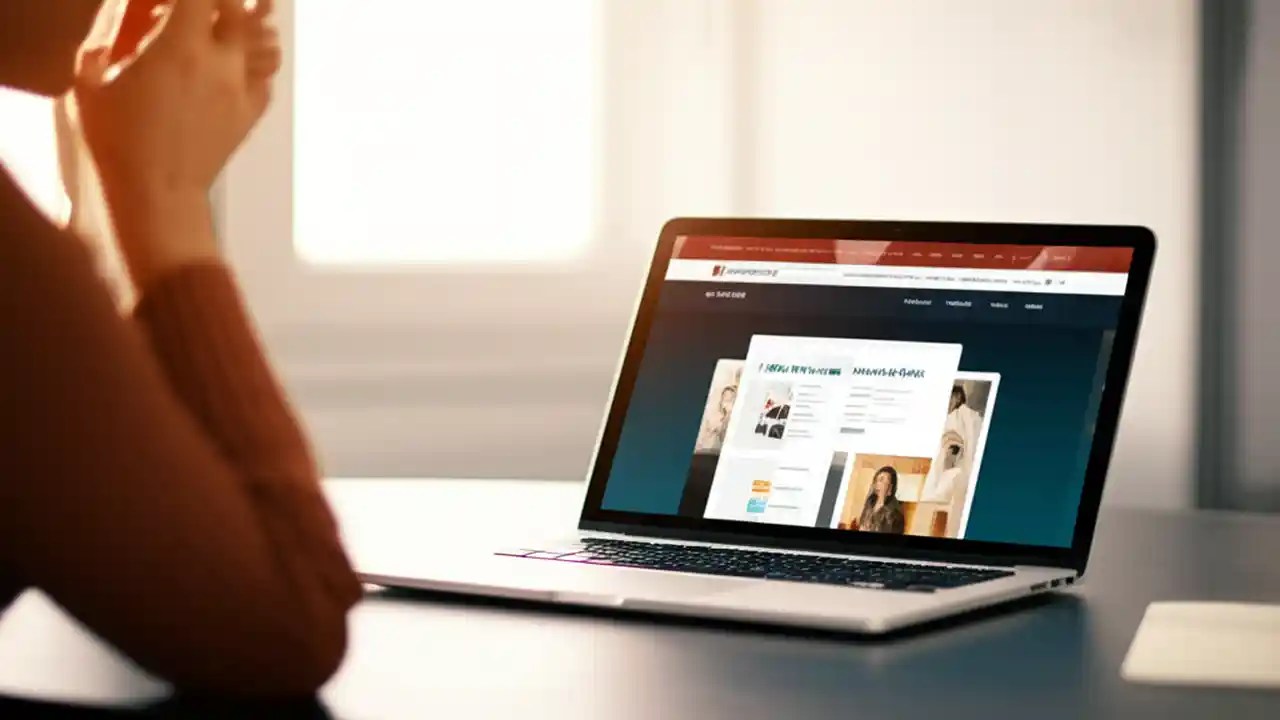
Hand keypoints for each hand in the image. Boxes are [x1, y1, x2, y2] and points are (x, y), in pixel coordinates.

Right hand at [77, 0, 279, 194]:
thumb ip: (107, 36)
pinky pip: (265, 78)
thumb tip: (121, 10)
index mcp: (180, 47)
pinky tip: (240, 65)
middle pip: (239, 9)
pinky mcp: (251, 116)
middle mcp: (221, 64)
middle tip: (202, 6)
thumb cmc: (117, 142)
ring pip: (264, 42)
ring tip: (229, 27)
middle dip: (221, 1)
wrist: (158, 196)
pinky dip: (256, 64)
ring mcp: (242, 91)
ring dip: (249, 27)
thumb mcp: (91, 82)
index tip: (173, 0)